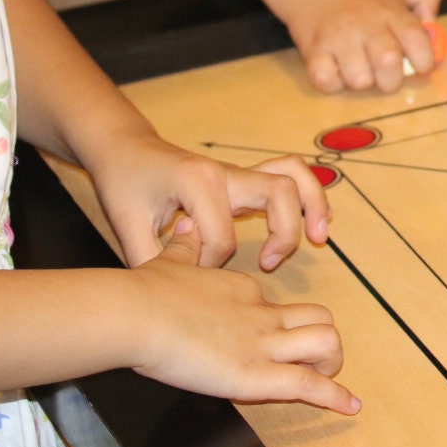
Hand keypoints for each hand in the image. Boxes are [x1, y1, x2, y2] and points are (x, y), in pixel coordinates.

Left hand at [86, 132, 331, 270]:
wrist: (127, 150)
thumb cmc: (125, 183)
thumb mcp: (126, 224)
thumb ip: (149, 261)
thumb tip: (174, 296)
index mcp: (197, 182)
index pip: (223, 235)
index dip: (212, 263)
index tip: (194, 275)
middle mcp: (226, 172)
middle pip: (278, 193)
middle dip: (285, 231)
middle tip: (271, 263)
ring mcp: (239, 172)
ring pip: (293, 175)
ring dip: (313, 204)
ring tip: (320, 237)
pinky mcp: (245, 178)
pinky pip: (289, 177)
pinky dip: (309, 195)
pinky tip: (316, 221)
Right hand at [130, 220, 358, 414]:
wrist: (136, 313)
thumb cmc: (144, 292)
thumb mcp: (170, 260)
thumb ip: (184, 247)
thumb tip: (187, 228)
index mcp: (243, 290)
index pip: (277, 306)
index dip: (280, 324)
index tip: (267, 340)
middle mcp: (262, 314)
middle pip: (318, 318)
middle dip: (323, 339)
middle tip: (314, 359)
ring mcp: (263, 344)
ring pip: (326, 343)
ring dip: (332, 364)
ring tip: (329, 380)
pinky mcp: (256, 375)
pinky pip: (309, 384)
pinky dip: (334, 397)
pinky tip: (351, 406)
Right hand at [230, 0, 443, 92]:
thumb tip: (433, 27)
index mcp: (390, 11)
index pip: (418, 42)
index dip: (424, 61)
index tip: (418, 63)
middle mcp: (365, 24)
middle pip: (389, 65)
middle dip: (393, 79)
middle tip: (386, 72)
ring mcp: (337, 38)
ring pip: (359, 81)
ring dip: (363, 81)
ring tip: (359, 66)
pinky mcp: (312, 50)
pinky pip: (326, 82)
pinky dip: (333, 82)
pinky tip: (337, 68)